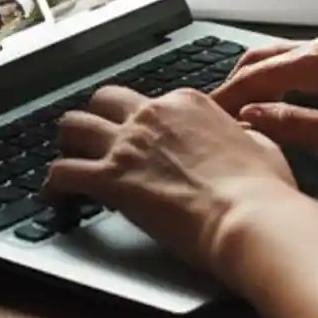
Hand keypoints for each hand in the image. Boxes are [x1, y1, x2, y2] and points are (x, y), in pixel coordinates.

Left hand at [43, 86, 300, 276]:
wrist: (249, 216)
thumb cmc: (262, 188)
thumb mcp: (260, 144)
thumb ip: (242, 133)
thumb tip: (240, 134)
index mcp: (186, 103)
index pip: (150, 101)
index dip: (142, 121)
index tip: (141, 139)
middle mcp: (152, 115)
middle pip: (104, 101)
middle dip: (96, 118)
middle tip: (95, 139)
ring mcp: (128, 145)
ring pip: (73, 126)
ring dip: (68, 142)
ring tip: (68, 158)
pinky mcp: (111, 178)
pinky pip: (63, 171)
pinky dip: (54, 184)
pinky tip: (55, 194)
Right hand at [211, 31, 317, 175]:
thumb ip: (291, 124)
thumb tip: (248, 115)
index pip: (254, 76)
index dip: (225, 99)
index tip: (204, 118)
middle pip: (264, 58)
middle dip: (234, 83)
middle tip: (213, 112)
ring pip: (285, 59)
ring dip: (258, 80)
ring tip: (239, 108)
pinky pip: (306, 64)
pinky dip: (283, 80)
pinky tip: (282, 101)